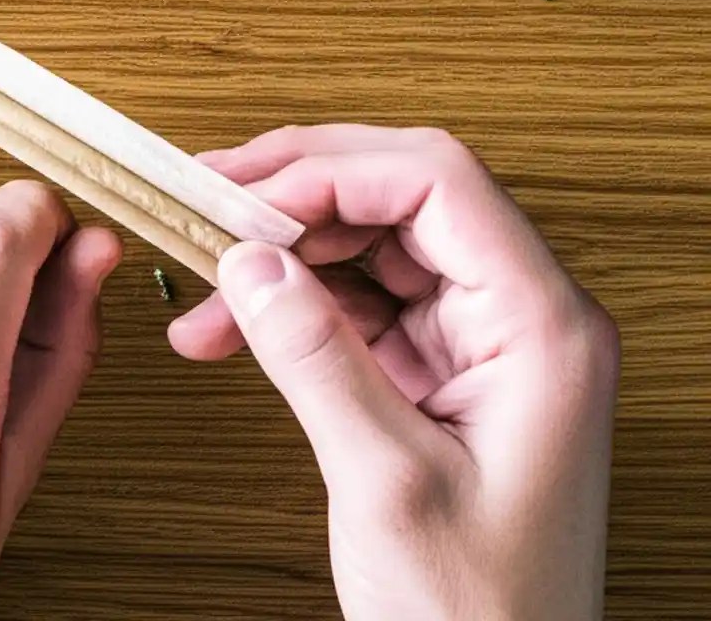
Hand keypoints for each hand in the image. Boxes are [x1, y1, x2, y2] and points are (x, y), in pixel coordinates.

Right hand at [170, 126, 618, 619]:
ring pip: (376, 250)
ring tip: (206, 288)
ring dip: (286, 258)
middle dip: (297, 199)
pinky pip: (365, 307)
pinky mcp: (447, 373)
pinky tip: (238, 327)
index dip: (329, 172)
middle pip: (403, 201)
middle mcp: (522, 318)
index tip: (242, 195)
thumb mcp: (386, 483)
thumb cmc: (478, 612)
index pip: (436, 186)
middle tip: (208, 208)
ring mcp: (484, 344)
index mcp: (541, 327)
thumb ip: (315, 359)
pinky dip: (297, 308)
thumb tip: (250, 265)